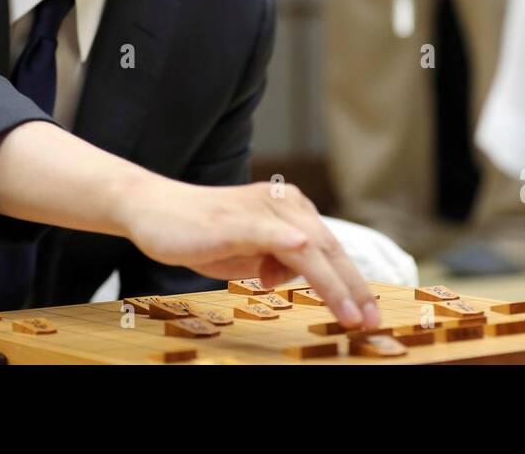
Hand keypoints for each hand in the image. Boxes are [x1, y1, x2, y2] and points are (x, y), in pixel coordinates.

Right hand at [119, 177, 381, 329]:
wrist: (152, 209)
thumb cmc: (200, 233)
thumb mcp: (247, 255)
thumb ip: (275, 263)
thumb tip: (294, 277)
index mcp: (290, 209)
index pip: (330, 249)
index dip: (352, 282)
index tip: (368, 314)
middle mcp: (283, 203)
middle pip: (330, 248)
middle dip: (354, 288)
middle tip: (372, 321)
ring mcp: (262, 209)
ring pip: (310, 247)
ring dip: (334, 283)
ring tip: (352, 313)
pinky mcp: (239, 218)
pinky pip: (272, 233)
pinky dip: (292, 245)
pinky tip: (305, 255)